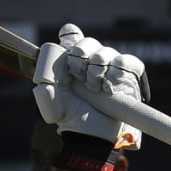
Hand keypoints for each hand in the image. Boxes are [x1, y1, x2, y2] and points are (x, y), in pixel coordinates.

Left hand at [32, 23, 146, 148]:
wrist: (94, 135)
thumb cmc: (73, 120)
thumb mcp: (54, 109)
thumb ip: (45, 96)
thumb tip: (42, 84)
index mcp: (70, 62)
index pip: (71, 35)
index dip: (70, 37)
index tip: (67, 52)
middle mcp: (90, 61)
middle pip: (88, 42)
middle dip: (82, 55)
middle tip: (78, 73)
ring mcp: (110, 66)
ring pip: (107, 51)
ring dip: (98, 67)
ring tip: (94, 87)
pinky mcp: (128, 75)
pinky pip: (128, 62)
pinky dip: (118, 71)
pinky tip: (109, 86)